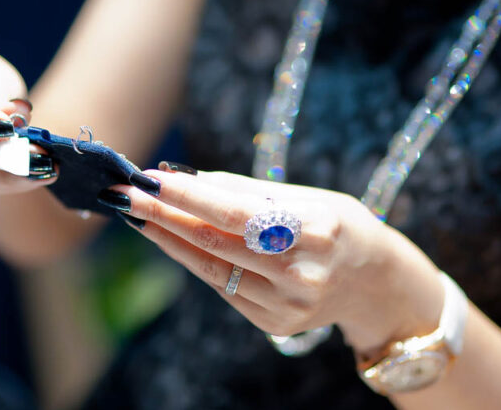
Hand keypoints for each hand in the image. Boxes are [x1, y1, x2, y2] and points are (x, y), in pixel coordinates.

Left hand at [107, 167, 443, 351]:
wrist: (376, 285)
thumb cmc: (340, 227)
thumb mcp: (311, 197)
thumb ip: (250, 192)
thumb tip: (190, 179)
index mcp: (318, 232)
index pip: (237, 212)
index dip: (188, 196)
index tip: (150, 176)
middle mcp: (302, 275)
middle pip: (215, 242)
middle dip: (162, 215)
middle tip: (124, 193)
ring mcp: (288, 306)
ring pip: (210, 268)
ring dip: (167, 239)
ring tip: (137, 213)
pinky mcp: (274, 324)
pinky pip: (223, 286)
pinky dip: (193, 260)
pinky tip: (171, 237)